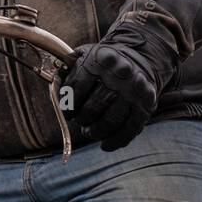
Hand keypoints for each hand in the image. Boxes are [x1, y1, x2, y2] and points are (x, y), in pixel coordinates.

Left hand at [60, 22, 161, 150]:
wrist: (139, 59)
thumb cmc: (104, 63)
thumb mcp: (86, 55)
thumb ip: (69, 67)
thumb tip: (55, 80)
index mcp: (100, 60)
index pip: (77, 87)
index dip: (68, 104)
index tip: (67, 112)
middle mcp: (119, 74)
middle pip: (94, 106)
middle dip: (83, 119)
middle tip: (80, 122)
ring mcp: (134, 91)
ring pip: (111, 121)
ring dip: (96, 132)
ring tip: (89, 133)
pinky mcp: (146, 105)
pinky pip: (130, 129)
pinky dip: (116, 141)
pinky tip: (105, 146)